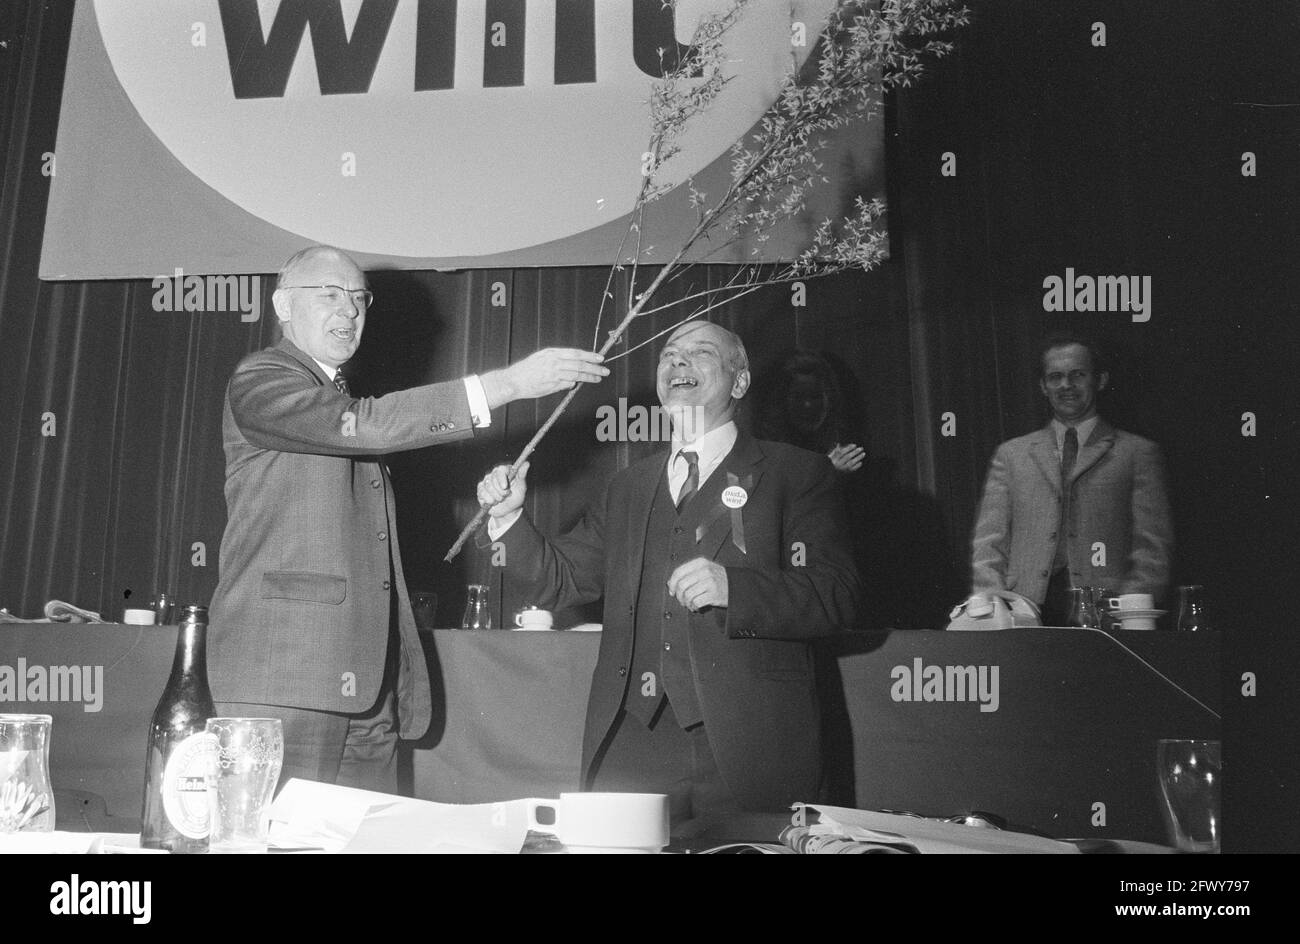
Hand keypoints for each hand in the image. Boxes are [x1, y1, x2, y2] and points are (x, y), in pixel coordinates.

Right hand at [476, 462, 527, 516]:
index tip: (505, 487)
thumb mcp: (521, 487)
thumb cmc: (516, 496)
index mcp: (505, 471)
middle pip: (493, 480)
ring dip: (496, 497)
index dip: (502, 478)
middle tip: (506, 495)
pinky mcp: (480, 489)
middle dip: (501, 491)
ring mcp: (486, 481)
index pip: (501, 470)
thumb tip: (527, 463)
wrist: (509, 510)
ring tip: (501, 499)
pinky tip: (493, 501)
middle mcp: (494, 474)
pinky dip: (489, 500)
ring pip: (488, 487)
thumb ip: (522, 475)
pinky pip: (482, 493)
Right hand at [482, 348, 607, 405]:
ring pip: (577, 374)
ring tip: (598, 378)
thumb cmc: (527, 370)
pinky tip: (578, 384)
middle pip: (579, 364)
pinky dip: (574, 383)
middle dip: (594, 367)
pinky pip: (568, 383)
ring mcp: (554, 374)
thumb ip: (557, 361)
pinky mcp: (552, 385)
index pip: (576, 353)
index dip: (589, 355)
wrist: (513, 381)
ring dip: (590, 377)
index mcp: (552, 353)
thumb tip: (571, 365)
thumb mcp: (542, 358)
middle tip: (605, 370)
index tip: (600, 358)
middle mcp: (554, 362)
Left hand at [666, 557, 727, 610]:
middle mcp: (705, 571)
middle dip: (679, 596)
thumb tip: (670, 583)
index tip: (672, 591)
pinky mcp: (714, 594)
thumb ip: (687, 574)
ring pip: (688, 595)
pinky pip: (696, 602)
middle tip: (682, 600)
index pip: (678, 572)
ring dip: (686, 603)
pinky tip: (697, 607)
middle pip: (681, 585)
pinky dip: (694, 607)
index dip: (672, 584)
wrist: (737, 586)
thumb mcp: (704, 570)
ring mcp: (710, 582)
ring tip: (690, 604)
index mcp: (700, 563)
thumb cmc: (718, 579)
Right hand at [827, 442, 864, 472]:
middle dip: (855, 452)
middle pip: (847, 457)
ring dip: (858, 458)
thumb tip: (842, 444)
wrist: (832, 471)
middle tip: (861, 448)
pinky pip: (852, 469)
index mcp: (834, 458)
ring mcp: (842, 468)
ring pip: (851, 463)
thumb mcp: (833, 454)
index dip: (848, 448)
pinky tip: (861, 462)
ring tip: (863, 454)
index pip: (841, 452)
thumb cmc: (835, 459)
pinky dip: (857, 466)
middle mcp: (838, 464)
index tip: (855, 445)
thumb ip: (837, 449)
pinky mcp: (846, 472)